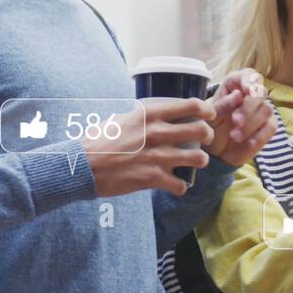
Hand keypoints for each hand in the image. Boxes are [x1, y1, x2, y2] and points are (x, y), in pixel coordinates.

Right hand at [84, 97, 213, 197]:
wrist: (83, 166)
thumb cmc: (98, 141)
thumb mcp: (121, 119)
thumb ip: (142, 117)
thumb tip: (155, 115)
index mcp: (149, 114)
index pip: (190, 106)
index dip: (206, 109)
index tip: (209, 114)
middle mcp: (157, 133)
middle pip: (201, 130)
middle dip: (207, 135)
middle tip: (204, 139)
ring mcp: (158, 156)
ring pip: (198, 158)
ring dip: (200, 160)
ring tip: (195, 161)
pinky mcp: (153, 178)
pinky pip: (181, 184)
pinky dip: (181, 186)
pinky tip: (175, 184)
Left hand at [207, 68, 276, 165]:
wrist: (216, 151)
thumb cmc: (211, 128)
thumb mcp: (210, 117)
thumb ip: (222, 105)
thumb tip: (238, 95)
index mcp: (236, 85)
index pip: (249, 75)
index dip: (250, 81)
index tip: (248, 91)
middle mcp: (251, 95)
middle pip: (261, 92)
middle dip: (248, 107)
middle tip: (236, 121)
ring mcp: (262, 110)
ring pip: (267, 109)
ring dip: (251, 123)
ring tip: (235, 136)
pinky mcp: (268, 127)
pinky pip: (271, 127)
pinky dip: (260, 135)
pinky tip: (248, 142)